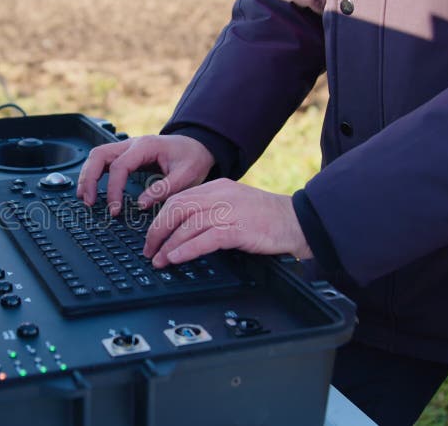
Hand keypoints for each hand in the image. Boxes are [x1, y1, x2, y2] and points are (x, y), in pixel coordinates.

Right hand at [77, 135, 214, 214]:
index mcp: (145, 146)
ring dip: (87, 176)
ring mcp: (127, 148)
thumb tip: (141, 205)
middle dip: (89, 178)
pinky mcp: (126, 156)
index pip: (119, 166)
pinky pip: (103, 161)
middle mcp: (132, 143)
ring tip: (85, 198)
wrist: (198, 146)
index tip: (114, 209)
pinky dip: (93, 174)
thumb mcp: (186, 176)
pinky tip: (92, 190)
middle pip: (99, 155)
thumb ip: (164, 189)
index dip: (113, 189)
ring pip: (96, 156)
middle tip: (88, 202)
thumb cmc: (193, 159)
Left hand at [143, 178, 312, 266]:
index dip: (160, 218)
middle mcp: (221, 195)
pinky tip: (177, 258)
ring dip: (169, 245)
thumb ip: (211, 210)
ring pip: (188, 225)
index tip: (151, 236)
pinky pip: (206, 238)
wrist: (299, 222)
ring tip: (159, 260)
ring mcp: (230, 211)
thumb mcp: (235, 205)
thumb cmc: (267, 219)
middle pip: (178, 209)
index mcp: (217, 188)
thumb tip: (181, 230)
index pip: (178, 199)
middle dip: (158, 231)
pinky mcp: (239, 229)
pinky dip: (187, 249)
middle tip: (149, 249)